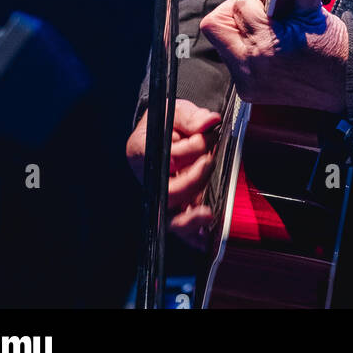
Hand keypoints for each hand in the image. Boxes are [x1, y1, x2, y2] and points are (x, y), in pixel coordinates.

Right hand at [126, 98, 220, 246]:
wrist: (162, 130)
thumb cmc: (167, 122)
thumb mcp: (177, 111)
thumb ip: (193, 118)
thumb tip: (210, 121)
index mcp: (142, 150)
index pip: (160, 158)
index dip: (180, 155)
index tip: (198, 143)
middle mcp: (149, 178)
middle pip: (168, 191)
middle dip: (193, 179)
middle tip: (208, 161)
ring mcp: (161, 195)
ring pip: (171, 217)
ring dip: (190, 217)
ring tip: (207, 214)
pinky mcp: (175, 206)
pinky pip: (181, 226)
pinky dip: (193, 236)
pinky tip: (206, 240)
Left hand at [200, 0, 348, 112]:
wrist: (347, 84)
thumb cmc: (334, 51)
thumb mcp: (316, 12)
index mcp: (266, 46)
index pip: (242, 5)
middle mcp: (250, 68)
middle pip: (217, 25)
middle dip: (236, 8)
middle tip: (259, 3)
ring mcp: (247, 82)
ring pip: (221, 41)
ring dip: (239, 26)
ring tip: (263, 21)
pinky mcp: (248, 89)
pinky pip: (232, 57)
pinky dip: (245, 44)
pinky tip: (265, 39)